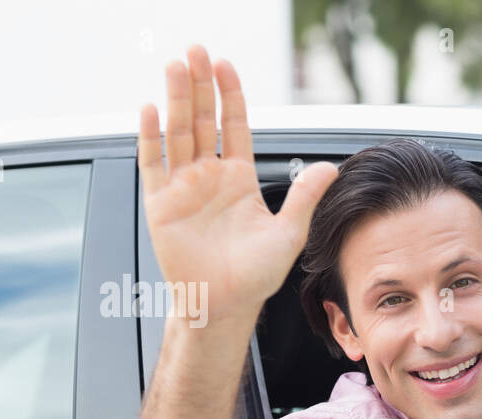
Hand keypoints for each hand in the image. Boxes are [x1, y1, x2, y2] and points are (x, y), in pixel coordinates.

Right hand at [138, 45, 337, 326]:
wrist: (224, 305)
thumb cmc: (256, 276)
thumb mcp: (288, 234)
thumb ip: (305, 198)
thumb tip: (331, 166)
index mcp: (239, 179)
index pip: (234, 126)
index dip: (230, 96)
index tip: (226, 65)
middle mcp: (209, 177)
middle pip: (202, 120)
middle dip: (199, 85)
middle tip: (195, 51)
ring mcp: (183, 187)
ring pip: (178, 133)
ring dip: (176, 100)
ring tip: (176, 67)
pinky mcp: (160, 204)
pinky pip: (152, 164)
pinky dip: (150, 137)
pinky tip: (150, 109)